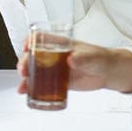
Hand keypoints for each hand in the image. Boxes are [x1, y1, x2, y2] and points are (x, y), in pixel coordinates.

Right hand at [15, 37, 131, 94]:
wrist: (108, 73)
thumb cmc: (100, 58)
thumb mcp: (92, 57)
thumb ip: (82, 58)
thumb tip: (71, 60)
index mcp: (61, 44)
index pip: (40, 37)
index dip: (30, 40)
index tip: (26, 47)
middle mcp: (54, 55)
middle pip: (33, 55)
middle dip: (24, 62)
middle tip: (24, 70)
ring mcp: (55, 68)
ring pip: (34, 70)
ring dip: (26, 77)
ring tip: (23, 86)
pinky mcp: (58, 81)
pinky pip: (42, 84)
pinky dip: (32, 88)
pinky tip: (26, 93)